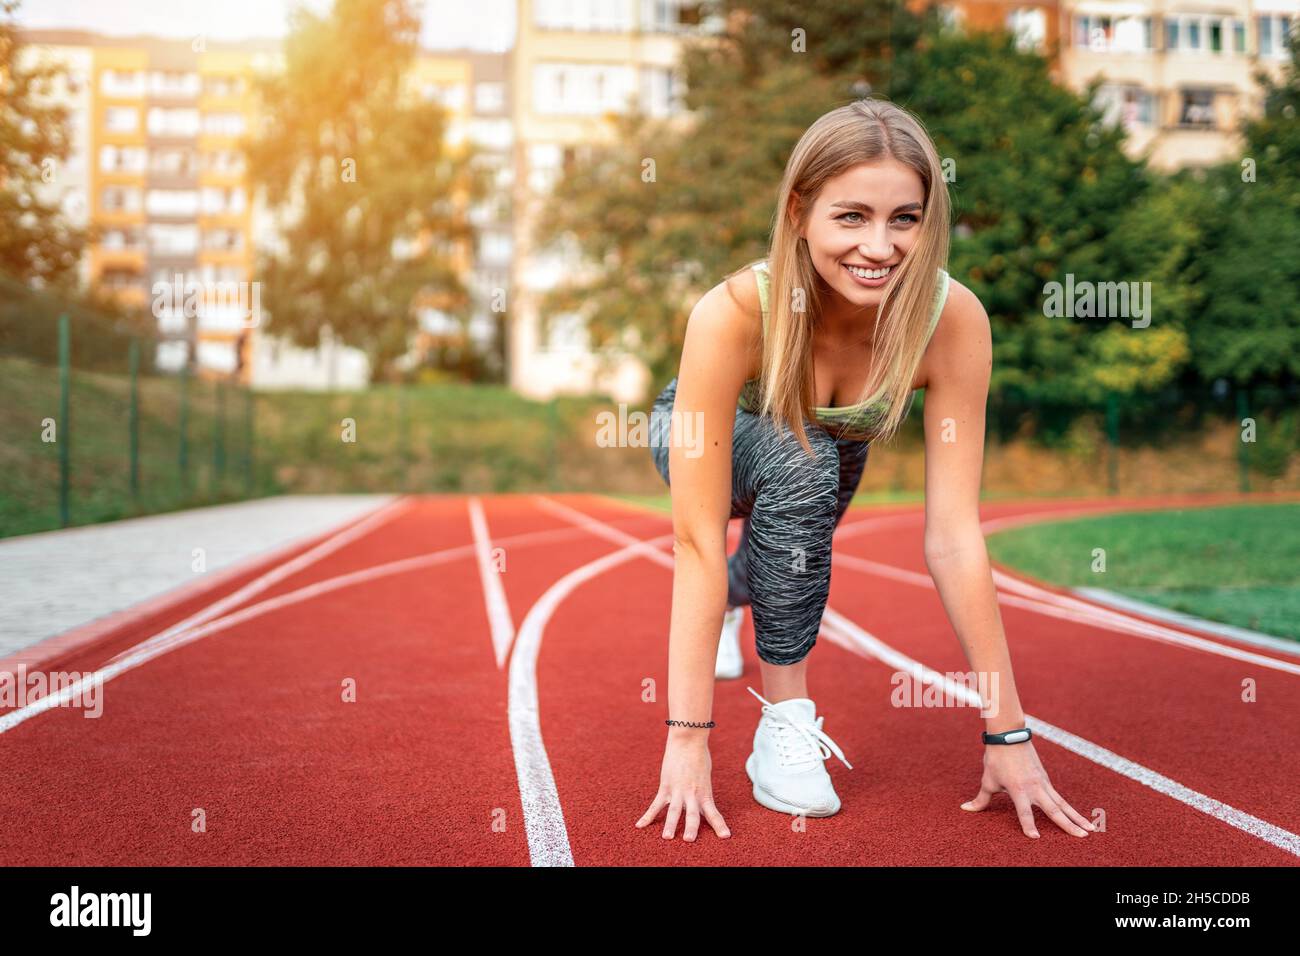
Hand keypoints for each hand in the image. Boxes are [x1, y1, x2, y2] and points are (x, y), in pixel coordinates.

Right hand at [635, 734, 730, 840]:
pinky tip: (640, 825)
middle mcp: (692, 794)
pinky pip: (656, 804)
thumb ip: (701, 793)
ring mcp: (677, 790)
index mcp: (705, 793)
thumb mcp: (705, 778)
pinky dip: (648, 816)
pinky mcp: (665, 786)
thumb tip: (699, 805)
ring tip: (666, 837)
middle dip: (691, 827)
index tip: (726, 836)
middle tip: (689, 840)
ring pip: (673, 811)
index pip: (714, 813)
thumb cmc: (699, 757)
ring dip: (669, 824)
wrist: (688, 740)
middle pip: (692, 814)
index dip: (720, 825)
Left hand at [960, 740, 1095, 838]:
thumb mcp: (987, 780)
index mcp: (1018, 788)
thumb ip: (980, 799)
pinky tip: (1079, 818)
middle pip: (1053, 809)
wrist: (1009, 735)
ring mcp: (1043, 783)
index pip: (1023, 811)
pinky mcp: (1046, 780)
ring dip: (1076, 817)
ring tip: (1089, 830)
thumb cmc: (996, 759)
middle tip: (1082, 836)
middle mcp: (1034, 787)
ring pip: (1062, 804)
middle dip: (1068, 824)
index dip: (1028, 824)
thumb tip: (965, 809)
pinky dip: (1069, 808)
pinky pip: (1060, 797)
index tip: (1034, 837)